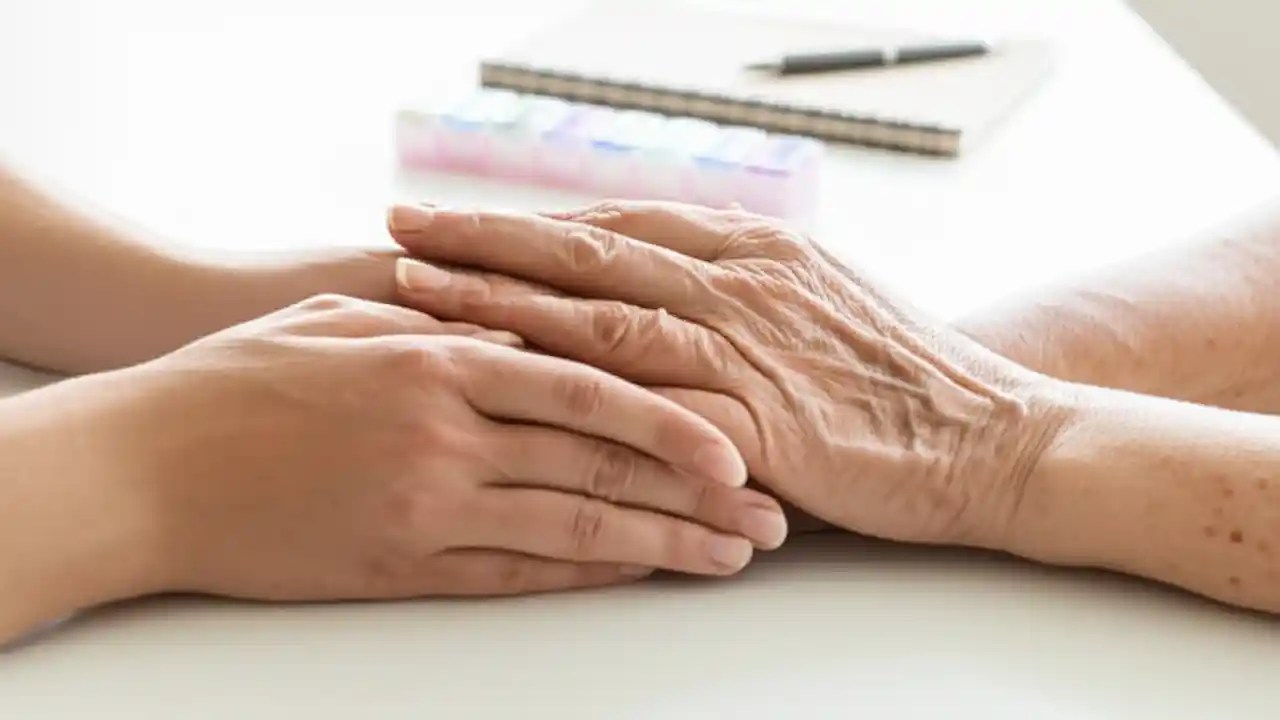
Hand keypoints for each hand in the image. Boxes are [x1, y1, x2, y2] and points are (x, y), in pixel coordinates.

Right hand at [92, 295, 782, 604]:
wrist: (144, 465)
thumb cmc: (241, 376)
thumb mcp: (346, 318)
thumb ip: (448, 323)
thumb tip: (531, 327)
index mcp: (440, 359)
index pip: (589, 390)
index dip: (675, 421)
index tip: (742, 445)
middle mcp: (447, 435)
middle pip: (602, 467)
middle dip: (697, 493)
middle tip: (772, 514)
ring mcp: (427, 508)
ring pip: (575, 530)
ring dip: (663, 545)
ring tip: (733, 556)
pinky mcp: (400, 566)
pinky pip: (514, 576)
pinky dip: (586, 578)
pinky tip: (639, 578)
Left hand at [388, 202, 1065, 549]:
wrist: (994, 437)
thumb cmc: (906, 380)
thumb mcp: (822, 303)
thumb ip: (746, 287)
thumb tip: (675, 280)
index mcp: (755, 247)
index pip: (620, 219)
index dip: (535, 217)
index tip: (467, 214)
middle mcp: (740, 278)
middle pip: (588, 244)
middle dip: (487, 232)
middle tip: (405, 222)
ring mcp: (745, 341)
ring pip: (596, 306)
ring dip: (500, 293)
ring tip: (417, 283)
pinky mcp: (752, 413)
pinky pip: (640, 393)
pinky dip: (563, 380)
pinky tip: (499, 379)